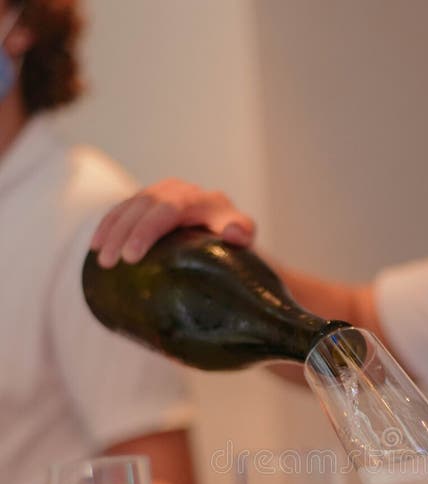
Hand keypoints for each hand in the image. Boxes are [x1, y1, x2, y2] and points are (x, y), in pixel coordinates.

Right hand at [91, 179, 255, 267]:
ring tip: (100, 258)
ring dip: (110, 230)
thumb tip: (233, 233)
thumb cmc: (236, 241)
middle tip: (109, 262)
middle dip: (122, 234)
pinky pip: (123, 208)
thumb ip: (243, 233)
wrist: (231, 233)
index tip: (131, 258)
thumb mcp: (245, 237)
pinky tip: (96, 244)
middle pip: (143, 207)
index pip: (167, 210)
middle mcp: (179, 190)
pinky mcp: (149, 201)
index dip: (145, 232)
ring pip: (129, 206)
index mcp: (201, 199)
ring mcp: (161, 193)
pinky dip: (108, 225)